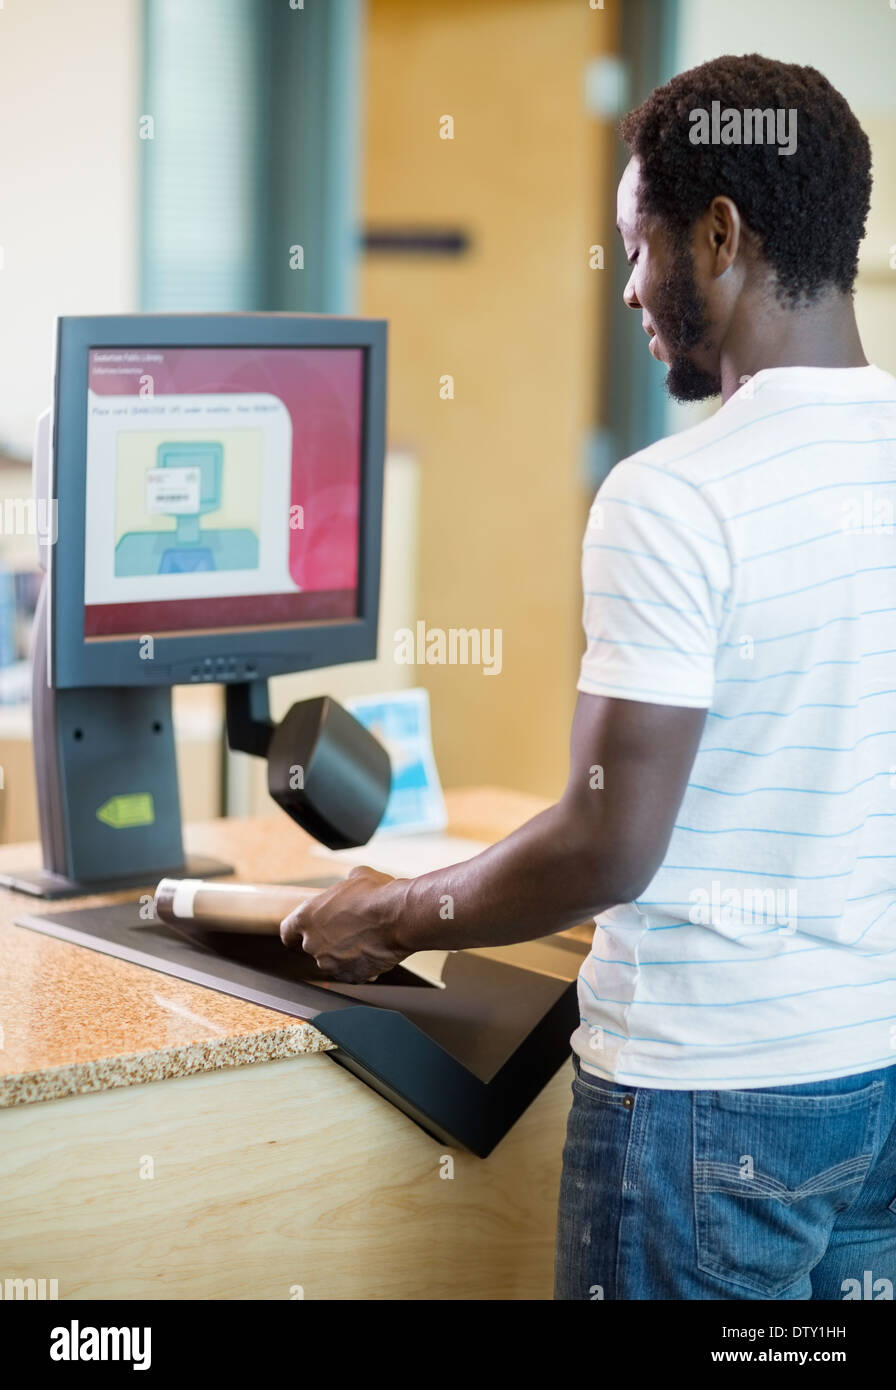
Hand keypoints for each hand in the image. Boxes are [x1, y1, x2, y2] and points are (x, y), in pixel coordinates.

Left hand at [280, 865, 407, 982]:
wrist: (399, 916)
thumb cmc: (377, 896)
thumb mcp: (357, 876)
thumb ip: (345, 884)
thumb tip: (352, 883)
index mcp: (307, 916)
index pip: (287, 932)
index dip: (294, 934)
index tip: (298, 937)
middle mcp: (313, 943)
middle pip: (313, 947)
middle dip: (328, 941)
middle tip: (349, 931)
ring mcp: (331, 963)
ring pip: (333, 961)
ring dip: (345, 954)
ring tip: (367, 939)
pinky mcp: (350, 976)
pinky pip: (352, 973)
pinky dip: (361, 966)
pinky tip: (375, 950)